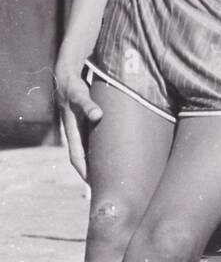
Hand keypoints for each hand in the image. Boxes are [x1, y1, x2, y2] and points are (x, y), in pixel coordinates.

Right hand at [55, 66, 101, 180]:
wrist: (67, 77)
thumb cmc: (73, 87)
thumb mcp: (79, 94)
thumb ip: (88, 104)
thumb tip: (97, 115)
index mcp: (72, 131)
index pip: (77, 157)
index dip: (84, 171)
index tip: (93, 184)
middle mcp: (75, 133)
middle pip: (83, 158)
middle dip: (92, 172)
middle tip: (106, 185)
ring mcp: (80, 130)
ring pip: (89, 151)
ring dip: (97, 162)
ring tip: (111, 175)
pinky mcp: (87, 124)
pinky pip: (93, 141)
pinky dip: (101, 149)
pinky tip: (112, 153)